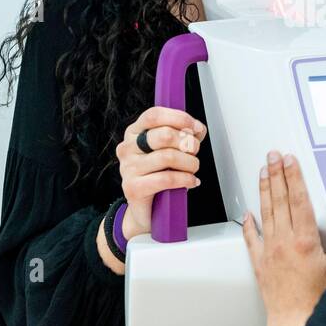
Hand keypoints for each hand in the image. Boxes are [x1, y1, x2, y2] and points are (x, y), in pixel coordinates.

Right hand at [116, 106, 206, 240]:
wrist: (146, 210)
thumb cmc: (159, 175)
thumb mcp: (170, 149)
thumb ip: (183, 135)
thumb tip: (197, 129)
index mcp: (135, 132)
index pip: (154, 115)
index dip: (179, 118)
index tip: (195, 128)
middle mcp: (128, 148)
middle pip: (164, 135)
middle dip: (188, 143)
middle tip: (194, 152)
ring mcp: (128, 168)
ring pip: (168, 157)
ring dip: (190, 163)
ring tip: (193, 169)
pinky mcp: (133, 188)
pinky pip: (166, 179)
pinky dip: (185, 179)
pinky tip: (191, 181)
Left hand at [241, 149, 325, 325]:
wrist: (294, 324)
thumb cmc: (318, 300)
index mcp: (305, 241)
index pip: (298, 200)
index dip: (293, 177)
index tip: (289, 161)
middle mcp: (284, 242)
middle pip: (279, 201)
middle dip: (276, 175)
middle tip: (272, 156)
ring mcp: (269, 252)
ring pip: (265, 213)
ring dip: (264, 191)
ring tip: (263, 172)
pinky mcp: (260, 264)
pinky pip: (251, 239)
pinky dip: (249, 224)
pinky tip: (248, 212)